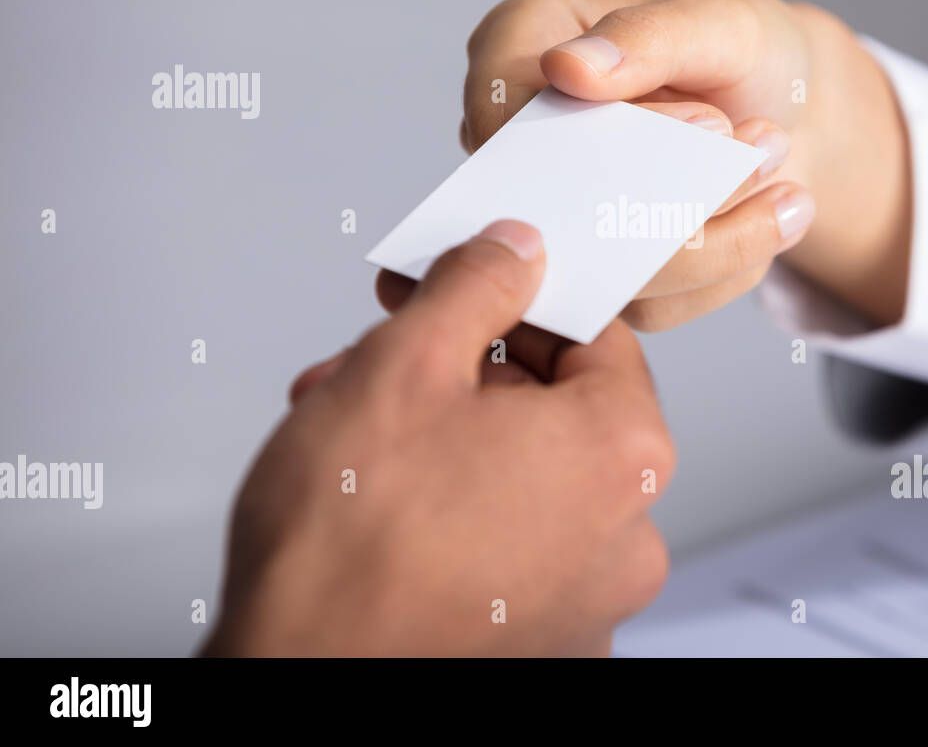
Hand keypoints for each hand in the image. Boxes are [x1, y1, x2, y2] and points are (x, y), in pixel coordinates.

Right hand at [204, 220, 673, 656]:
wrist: (297, 679)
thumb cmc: (350, 545)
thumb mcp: (406, 362)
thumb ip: (476, 286)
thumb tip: (514, 253)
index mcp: (621, 453)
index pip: (596, 339)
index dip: (517, 303)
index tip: (467, 293)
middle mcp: (625, 534)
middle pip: (552, 409)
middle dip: (460, 374)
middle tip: (387, 359)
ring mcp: (584, 597)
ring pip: (519, 473)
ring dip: (440, 435)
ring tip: (354, 431)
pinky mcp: (536, 638)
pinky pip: (509, 540)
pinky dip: (454, 507)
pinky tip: (381, 498)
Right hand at [463, 0, 910, 328]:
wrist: (784, 112)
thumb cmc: (739, 49)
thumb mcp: (719, 21)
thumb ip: (649, 36)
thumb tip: (568, 69)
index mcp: (516, 50)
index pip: (507, 117)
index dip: (600, 141)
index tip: (712, 124)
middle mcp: (518, 144)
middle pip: (555, 213)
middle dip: (672, 199)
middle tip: (770, 147)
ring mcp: (553, 218)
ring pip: (609, 275)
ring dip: (714, 240)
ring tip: (784, 179)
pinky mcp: (601, 281)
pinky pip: (657, 304)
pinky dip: (727, 266)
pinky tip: (771, 215)